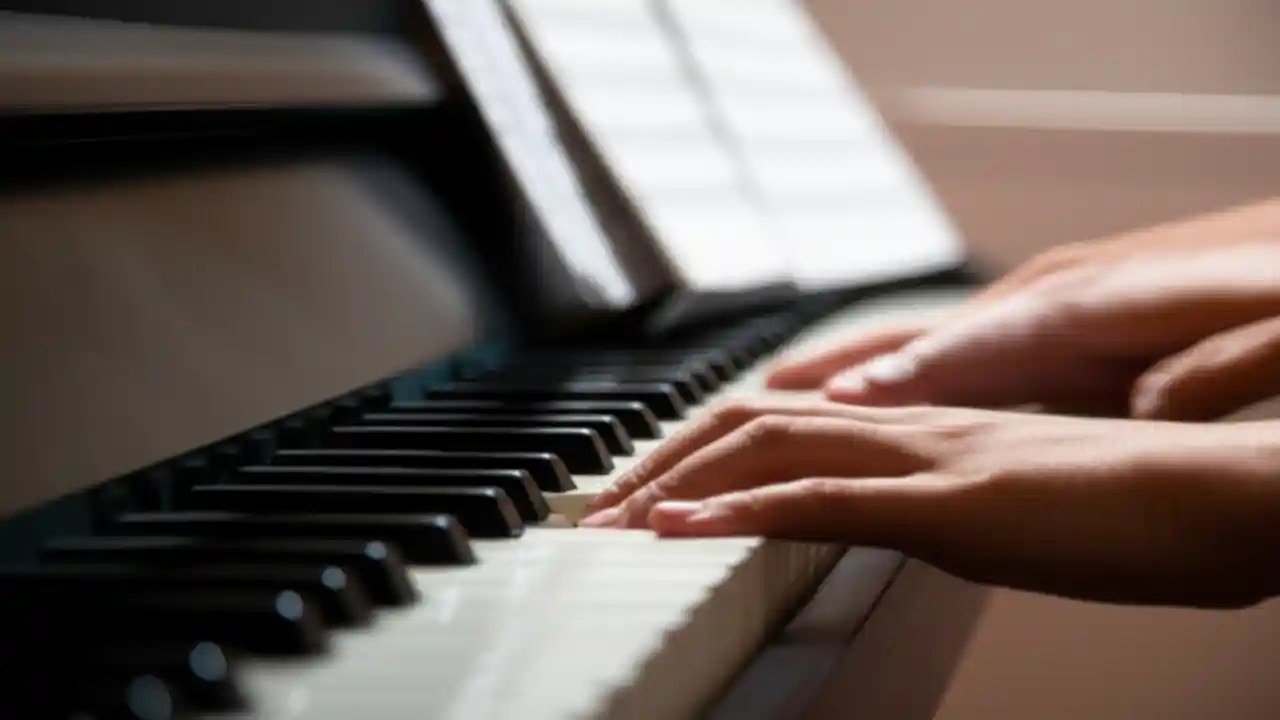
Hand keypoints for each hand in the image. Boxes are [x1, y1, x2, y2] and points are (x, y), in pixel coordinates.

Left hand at [582, 402, 1279, 607]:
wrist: (1219, 492)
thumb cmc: (1127, 508)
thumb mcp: (999, 509)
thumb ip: (928, 504)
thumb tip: (878, 523)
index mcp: (919, 430)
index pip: (783, 421)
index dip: (702, 449)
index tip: (645, 489)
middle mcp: (909, 429)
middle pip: (753, 422)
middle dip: (664, 462)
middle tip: (599, 509)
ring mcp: (926, 459)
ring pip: (771, 449)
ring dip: (679, 484)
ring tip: (613, 522)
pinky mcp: (952, 505)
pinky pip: (824, 503)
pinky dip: (739, 514)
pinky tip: (680, 531)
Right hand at [768, 201, 1279, 415]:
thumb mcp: (1270, 328)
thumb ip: (1209, 369)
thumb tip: (1143, 409)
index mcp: (1091, 302)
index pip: (972, 347)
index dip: (901, 380)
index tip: (835, 407)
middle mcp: (1047, 298)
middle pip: (921, 338)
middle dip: (839, 368)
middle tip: (761, 397)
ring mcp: (1043, 309)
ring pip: (927, 347)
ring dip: (855, 376)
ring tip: (785, 403)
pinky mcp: (1052, 326)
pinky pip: (958, 360)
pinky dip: (905, 384)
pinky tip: (879, 407)